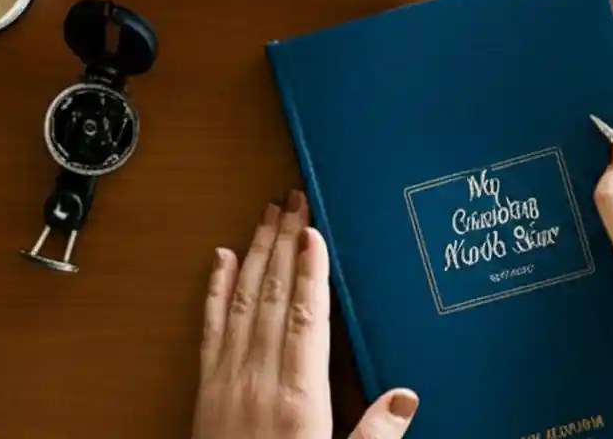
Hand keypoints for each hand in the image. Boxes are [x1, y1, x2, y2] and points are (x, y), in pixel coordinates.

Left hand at [192, 190, 419, 438]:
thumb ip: (375, 437)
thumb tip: (406, 397)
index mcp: (299, 400)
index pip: (305, 318)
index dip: (310, 271)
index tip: (314, 230)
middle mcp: (259, 380)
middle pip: (273, 296)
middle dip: (284, 243)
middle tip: (293, 199)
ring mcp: (228, 381)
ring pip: (242, 302)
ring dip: (255, 253)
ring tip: (266, 214)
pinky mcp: (206, 390)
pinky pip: (211, 328)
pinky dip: (216, 289)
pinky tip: (222, 258)